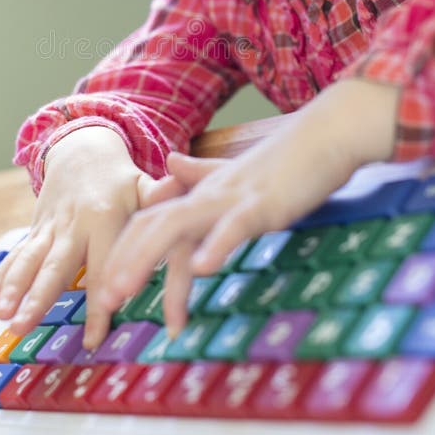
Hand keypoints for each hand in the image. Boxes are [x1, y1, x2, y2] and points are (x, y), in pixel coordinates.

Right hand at [0, 127, 172, 348]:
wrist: (82, 151)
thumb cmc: (122, 180)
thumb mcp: (143, 184)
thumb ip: (161, 195)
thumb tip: (179, 188)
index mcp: (105, 217)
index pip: (102, 268)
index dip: (99, 304)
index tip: (93, 340)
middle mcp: (74, 224)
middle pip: (56, 265)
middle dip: (38, 296)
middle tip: (21, 325)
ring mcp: (51, 227)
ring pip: (29, 259)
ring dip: (13, 287)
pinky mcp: (36, 229)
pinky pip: (17, 253)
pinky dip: (1, 276)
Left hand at [98, 78, 399, 335]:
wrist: (328, 133)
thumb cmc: (288, 160)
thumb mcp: (237, 172)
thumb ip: (201, 171)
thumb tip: (172, 160)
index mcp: (202, 192)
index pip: (151, 220)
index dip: (125, 251)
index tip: (108, 287)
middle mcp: (208, 194)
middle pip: (152, 226)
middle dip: (125, 262)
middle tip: (105, 301)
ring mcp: (232, 198)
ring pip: (177, 225)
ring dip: (147, 259)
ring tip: (127, 291)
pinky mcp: (263, 204)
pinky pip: (232, 225)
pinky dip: (215, 245)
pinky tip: (202, 268)